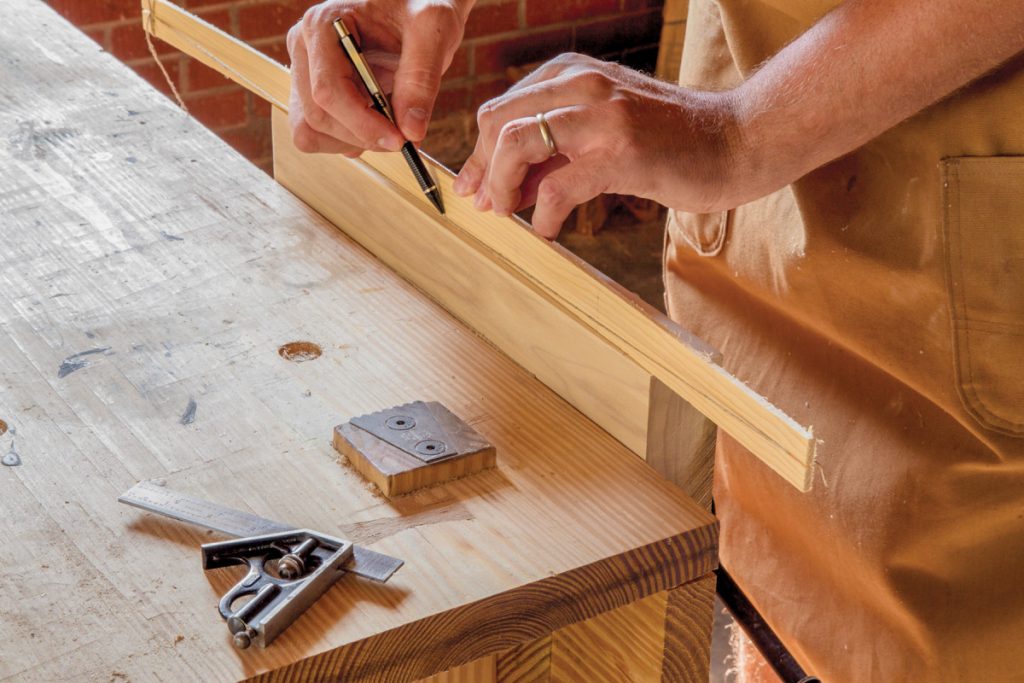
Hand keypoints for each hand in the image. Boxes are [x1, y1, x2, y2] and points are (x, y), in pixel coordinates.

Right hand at [286, 0, 469, 156]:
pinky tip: (374, 125)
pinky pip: (315, 135)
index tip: (400, 139)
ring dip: (354, 142)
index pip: (328, 91)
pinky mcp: (310, 92)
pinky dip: (347, 141)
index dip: (363, 124)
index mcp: (322, 25)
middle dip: (363, 136)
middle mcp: (303, 48)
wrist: (414, 8)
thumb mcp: (432, 30)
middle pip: (317, 117)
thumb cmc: (419, 8)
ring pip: (311, 132)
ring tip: (390, 125)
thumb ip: (422, 78)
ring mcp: (304, 72)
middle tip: (404, 136)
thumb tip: (411, 131)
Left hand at [452, 53, 742, 238]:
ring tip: (508, 213)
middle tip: (487, 205)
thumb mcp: (605, 130)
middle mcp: (583, 84)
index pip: (502, 107)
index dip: (479, 152)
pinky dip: (541, 214)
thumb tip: (502, 186)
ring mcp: (602, 115)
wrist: (739, 141)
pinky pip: (556, 187)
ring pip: (517, 143)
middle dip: (482, 169)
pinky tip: (547, 228)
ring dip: (501, 186)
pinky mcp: (621, 153)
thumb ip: (557, 150)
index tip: (473, 187)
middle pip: (498, 121)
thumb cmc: (672, 142)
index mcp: (574, 72)